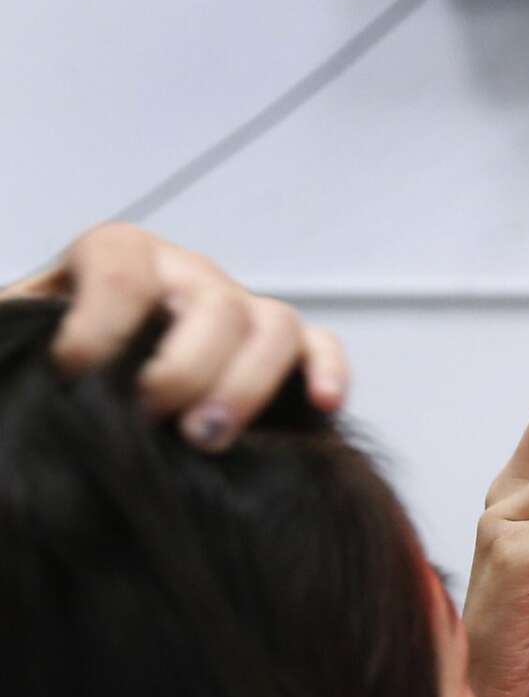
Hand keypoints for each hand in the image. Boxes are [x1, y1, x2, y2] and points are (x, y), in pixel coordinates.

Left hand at [4, 223, 345, 446]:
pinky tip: (323, 405)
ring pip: (273, 325)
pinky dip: (329, 371)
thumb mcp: (23, 344)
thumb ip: (18, 342)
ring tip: (208, 439)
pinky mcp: (289, 350)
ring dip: (246, 385)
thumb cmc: (60, 373)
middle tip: (155, 422)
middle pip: (213, 303)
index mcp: (121, 258)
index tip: (75, 375)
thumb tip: (24, 372)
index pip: (122, 265)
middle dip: (184, 369)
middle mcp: (191, 277)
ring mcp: (245, 310)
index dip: (101, 322)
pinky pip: (322, 346)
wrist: (100, 390)